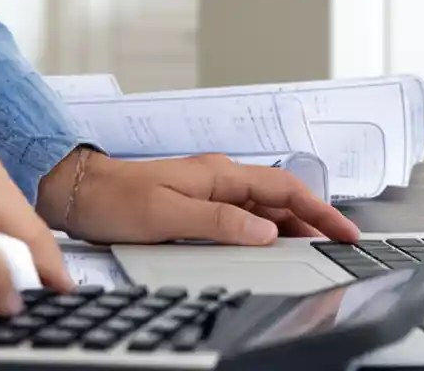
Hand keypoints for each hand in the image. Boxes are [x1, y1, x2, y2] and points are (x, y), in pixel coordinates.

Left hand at [36, 149, 360, 245]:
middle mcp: (221, 178)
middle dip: (316, 218)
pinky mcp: (200, 203)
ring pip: (266, 206)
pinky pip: (247, 214)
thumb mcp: (167, 215)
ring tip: (316, 248)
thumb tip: (265, 231)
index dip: (319, 209)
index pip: (284, 189)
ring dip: (294, 226)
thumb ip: (219, 222)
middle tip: (341, 243)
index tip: (344, 230)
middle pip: (282, 197)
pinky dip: (268, 229)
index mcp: (220, 175)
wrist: (79, 191)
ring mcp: (211, 189)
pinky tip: (272, 244)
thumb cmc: (116, 199)